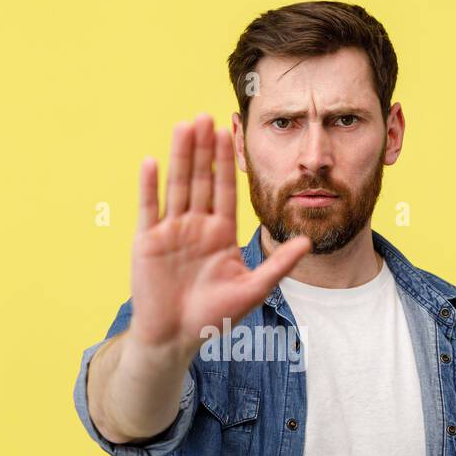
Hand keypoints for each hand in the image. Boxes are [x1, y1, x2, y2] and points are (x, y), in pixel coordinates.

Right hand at [126, 113, 310, 360]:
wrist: (175, 339)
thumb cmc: (213, 317)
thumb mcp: (253, 290)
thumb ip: (278, 265)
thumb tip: (307, 243)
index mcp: (220, 233)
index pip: (225, 190)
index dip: (225, 162)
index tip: (230, 132)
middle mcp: (195, 226)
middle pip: (200, 180)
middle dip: (203, 150)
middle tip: (207, 116)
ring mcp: (170, 232)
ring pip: (176, 187)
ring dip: (179, 157)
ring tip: (184, 126)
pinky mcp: (147, 242)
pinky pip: (149, 209)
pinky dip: (150, 187)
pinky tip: (152, 162)